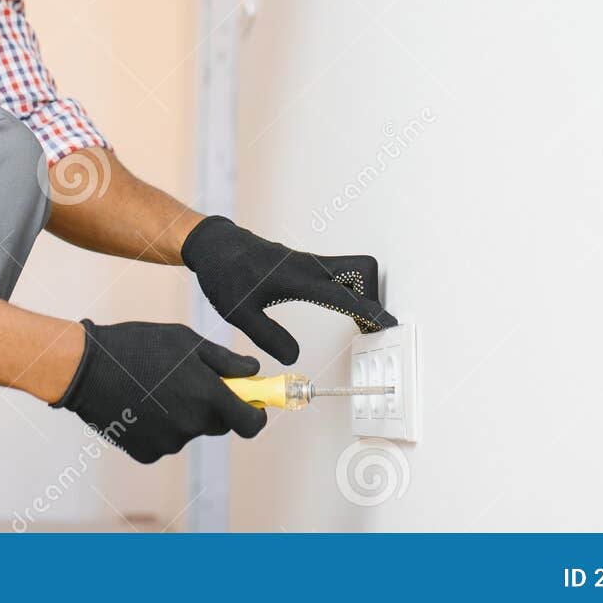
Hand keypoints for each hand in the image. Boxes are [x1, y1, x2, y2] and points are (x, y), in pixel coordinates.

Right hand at [50, 319, 267, 463]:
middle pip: (219, 425)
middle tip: (191, 382)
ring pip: (190, 431)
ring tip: (156, 387)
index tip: (253, 404)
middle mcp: (192, 425)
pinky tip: (140, 404)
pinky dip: (160, 427)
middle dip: (214, 407)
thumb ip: (225, 360)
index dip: (256, 414)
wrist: (86, 367)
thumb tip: (254, 371)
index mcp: (207, 396)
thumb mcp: (186, 340)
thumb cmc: (138, 345)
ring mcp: (168, 443)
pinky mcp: (146, 454)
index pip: (251, 423)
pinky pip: (165, 442)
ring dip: (183, 415)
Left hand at [181, 215, 396, 362]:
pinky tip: (341, 305)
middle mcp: (308, 265)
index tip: (387, 324)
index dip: (369, 311)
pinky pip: (339, 271)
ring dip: (363, 291)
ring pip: (352, 269)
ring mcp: (309, 261)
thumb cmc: (224, 274)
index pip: (344, 294)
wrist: (215, 246)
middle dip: (373, 295)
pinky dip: (350, 288)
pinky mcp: (305, 263)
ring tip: (360, 320)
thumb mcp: (238, 313)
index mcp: (296, 277)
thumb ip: (268, 336)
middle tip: (370, 324)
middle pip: (361, 270)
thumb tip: (294, 356)